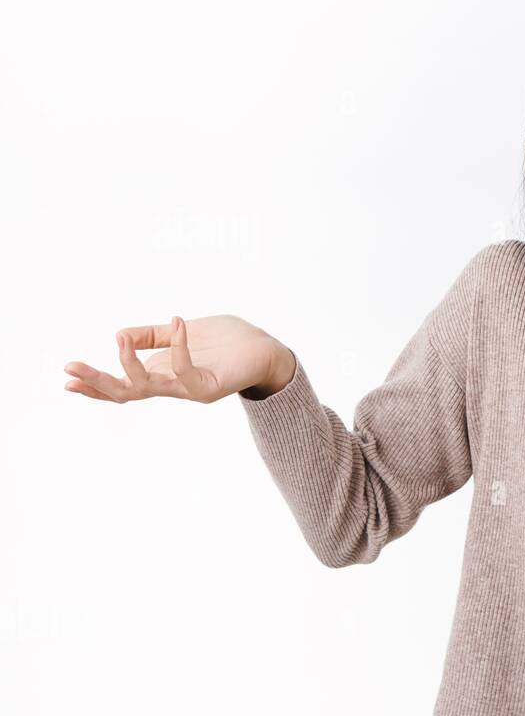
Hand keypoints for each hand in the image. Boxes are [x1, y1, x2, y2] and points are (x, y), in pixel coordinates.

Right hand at [63, 314, 294, 403]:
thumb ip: (152, 335)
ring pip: (151, 387)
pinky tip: (177, 322)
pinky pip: (186, 371)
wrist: (267, 349)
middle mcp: (174, 386)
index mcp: (163, 374)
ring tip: (119, 341)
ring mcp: (191, 388)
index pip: (124, 385)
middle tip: (71, 369)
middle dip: (98, 383)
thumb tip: (117, 334)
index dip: (96, 384)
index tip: (67, 378)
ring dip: (130, 366)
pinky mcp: (211, 386)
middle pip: (127, 393)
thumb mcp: (180, 333)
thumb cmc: (227, 342)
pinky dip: (178, 346)